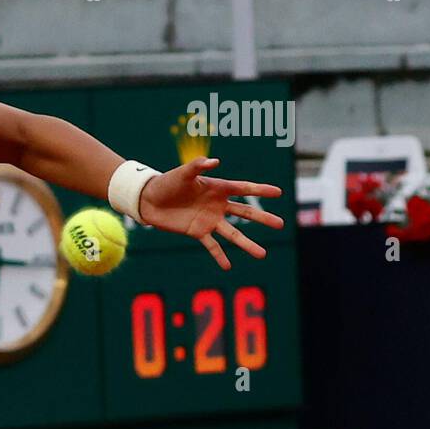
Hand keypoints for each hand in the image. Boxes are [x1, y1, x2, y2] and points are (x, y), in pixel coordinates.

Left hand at [137, 157, 284, 270]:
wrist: (148, 200)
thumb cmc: (167, 182)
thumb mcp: (182, 173)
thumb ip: (198, 166)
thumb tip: (214, 162)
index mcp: (217, 188)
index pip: (244, 189)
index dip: (261, 190)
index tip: (278, 193)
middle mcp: (217, 205)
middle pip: (245, 213)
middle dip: (263, 219)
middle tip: (281, 224)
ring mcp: (209, 220)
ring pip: (233, 234)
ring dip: (247, 244)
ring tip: (263, 254)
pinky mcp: (197, 232)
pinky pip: (212, 246)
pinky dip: (219, 256)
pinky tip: (228, 267)